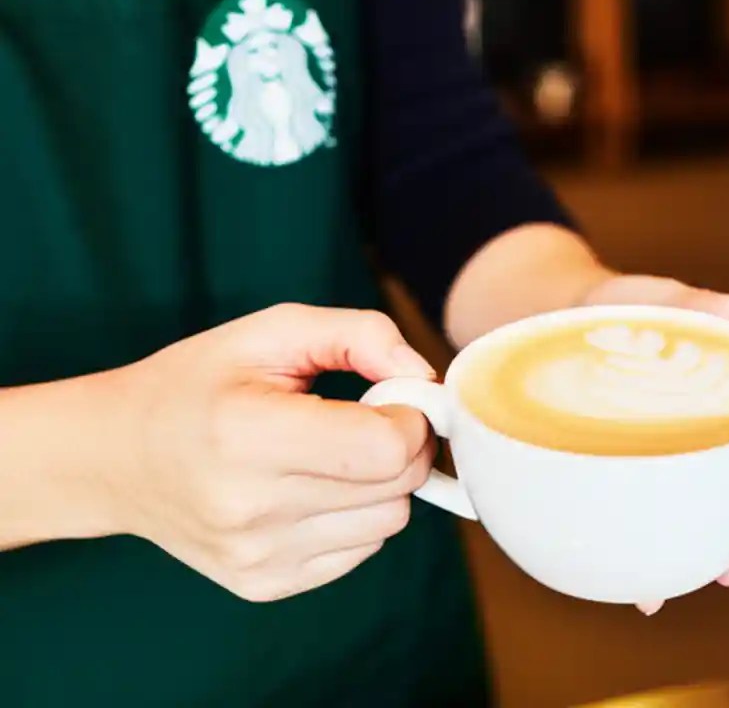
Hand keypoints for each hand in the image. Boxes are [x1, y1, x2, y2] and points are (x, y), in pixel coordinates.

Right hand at [107, 304, 435, 601]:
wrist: (114, 457)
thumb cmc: (200, 384)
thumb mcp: (272, 331)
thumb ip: (362, 335)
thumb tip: (426, 377)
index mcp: (247, 435)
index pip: (386, 447)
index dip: (408, 417)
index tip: (387, 397)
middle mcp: (250, 507)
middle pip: (398, 486)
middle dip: (403, 445)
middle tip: (366, 418)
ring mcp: (257, 556)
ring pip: (389, 522)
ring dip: (381, 484)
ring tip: (331, 454)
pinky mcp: (264, 585)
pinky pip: (361, 551)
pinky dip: (356, 517)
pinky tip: (311, 489)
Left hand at [579, 275, 728, 613]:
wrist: (550, 332)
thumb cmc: (619, 312)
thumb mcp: (661, 304)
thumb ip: (707, 307)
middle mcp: (714, 434)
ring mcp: (677, 464)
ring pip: (718, 512)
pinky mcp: (636, 486)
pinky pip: (653, 530)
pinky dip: (658, 566)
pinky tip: (653, 595)